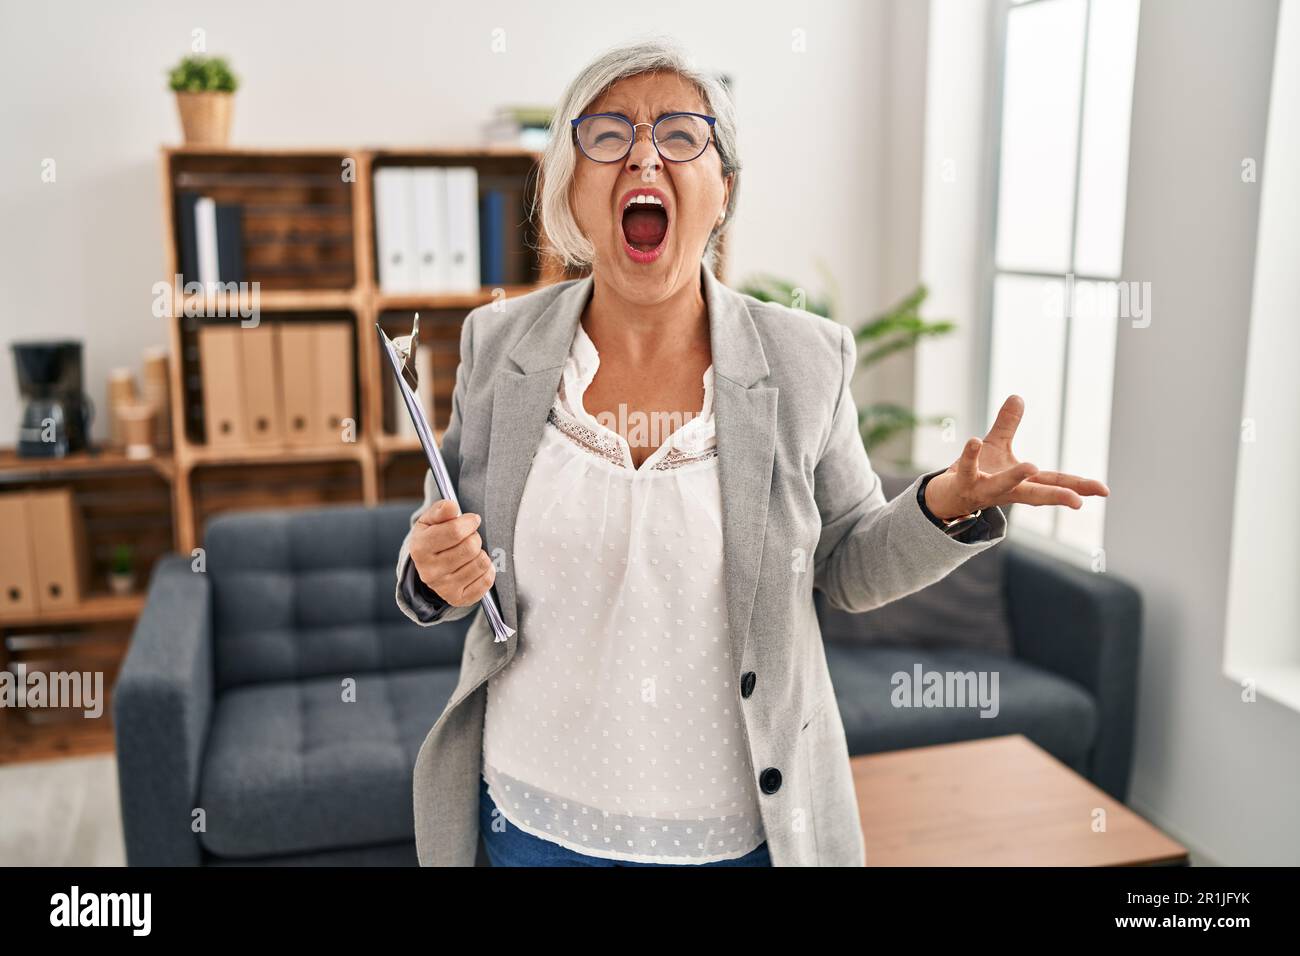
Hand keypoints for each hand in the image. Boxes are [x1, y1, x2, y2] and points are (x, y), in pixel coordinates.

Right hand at [409, 498, 495, 606]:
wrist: (429, 567)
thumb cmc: (433, 538)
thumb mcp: (431, 520)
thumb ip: (441, 510)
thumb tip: (452, 506)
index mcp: (420, 548)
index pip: (455, 531)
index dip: (469, 522)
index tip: (472, 520)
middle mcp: (429, 572)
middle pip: (471, 547)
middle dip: (475, 537)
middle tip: (469, 538)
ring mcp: (443, 588)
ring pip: (481, 563)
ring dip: (481, 553)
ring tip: (471, 553)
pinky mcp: (458, 599)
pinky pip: (486, 580)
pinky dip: (487, 570)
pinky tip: (475, 566)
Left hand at [923, 394, 1109, 519]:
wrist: (946, 496)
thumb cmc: (976, 474)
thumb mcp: (995, 446)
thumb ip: (1008, 424)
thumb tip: (1018, 397)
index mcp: (1022, 483)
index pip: (1055, 483)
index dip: (1079, 486)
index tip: (1104, 490)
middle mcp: (1007, 491)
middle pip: (1036, 494)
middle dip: (1057, 496)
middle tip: (1078, 501)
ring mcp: (985, 489)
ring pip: (1003, 485)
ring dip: (1016, 477)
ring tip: (1032, 466)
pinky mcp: (964, 483)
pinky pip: (967, 467)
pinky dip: (971, 454)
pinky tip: (974, 440)